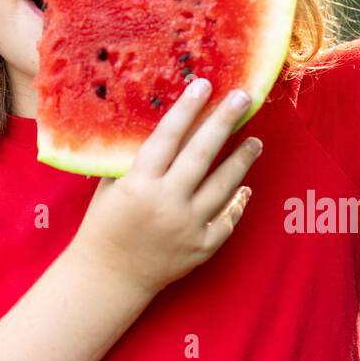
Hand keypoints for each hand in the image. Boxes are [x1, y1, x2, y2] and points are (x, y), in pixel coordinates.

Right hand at [67, 77, 264, 296]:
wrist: (109, 276)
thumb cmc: (104, 224)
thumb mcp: (111, 186)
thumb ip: (133, 159)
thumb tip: (164, 126)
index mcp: (139, 183)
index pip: (168, 137)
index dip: (187, 109)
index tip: (205, 84)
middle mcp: (166, 202)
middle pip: (202, 154)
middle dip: (224, 122)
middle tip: (243, 98)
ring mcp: (188, 226)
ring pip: (223, 186)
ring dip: (242, 160)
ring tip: (255, 141)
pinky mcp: (202, 247)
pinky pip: (227, 219)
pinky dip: (237, 202)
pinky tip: (245, 186)